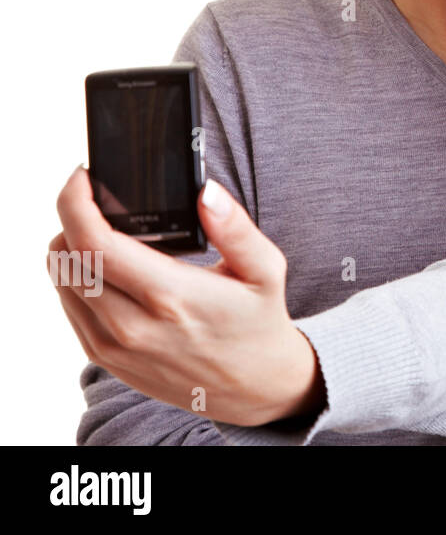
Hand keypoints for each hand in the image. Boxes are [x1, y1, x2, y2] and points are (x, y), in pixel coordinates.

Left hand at [48, 166, 325, 426]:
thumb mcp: (265, 270)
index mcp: (172, 296)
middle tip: (100, 200)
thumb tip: (206, 191)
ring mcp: (113, 345)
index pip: (93, 242)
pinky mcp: (105, 358)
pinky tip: (106, 267)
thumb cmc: (258, 322)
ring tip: (105, 231)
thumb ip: (235, 228)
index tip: (83, 178)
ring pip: (61, 281)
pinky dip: (76, 278)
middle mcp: (133, 325)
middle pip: (66, 258)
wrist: (252, 387)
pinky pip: (69, 306)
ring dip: (71, 247)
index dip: (76, 202)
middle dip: (73, 218)